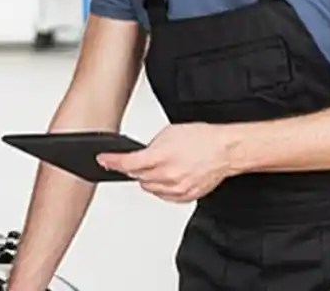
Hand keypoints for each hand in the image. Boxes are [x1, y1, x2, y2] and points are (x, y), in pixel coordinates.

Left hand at [95, 123, 246, 203]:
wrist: (226, 150)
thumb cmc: (202, 138)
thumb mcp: (169, 133)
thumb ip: (151, 146)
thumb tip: (139, 155)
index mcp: (161, 157)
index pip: (127, 163)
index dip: (111, 161)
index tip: (103, 160)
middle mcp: (167, 175)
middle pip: (136, 177)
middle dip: (132, 168)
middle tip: (134, 161)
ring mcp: (176, 188)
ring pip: (149, 188)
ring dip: (146, 178)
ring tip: (157, 166)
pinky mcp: (185, 196)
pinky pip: (163, 195)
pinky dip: (160, 187)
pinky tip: (166, 176)